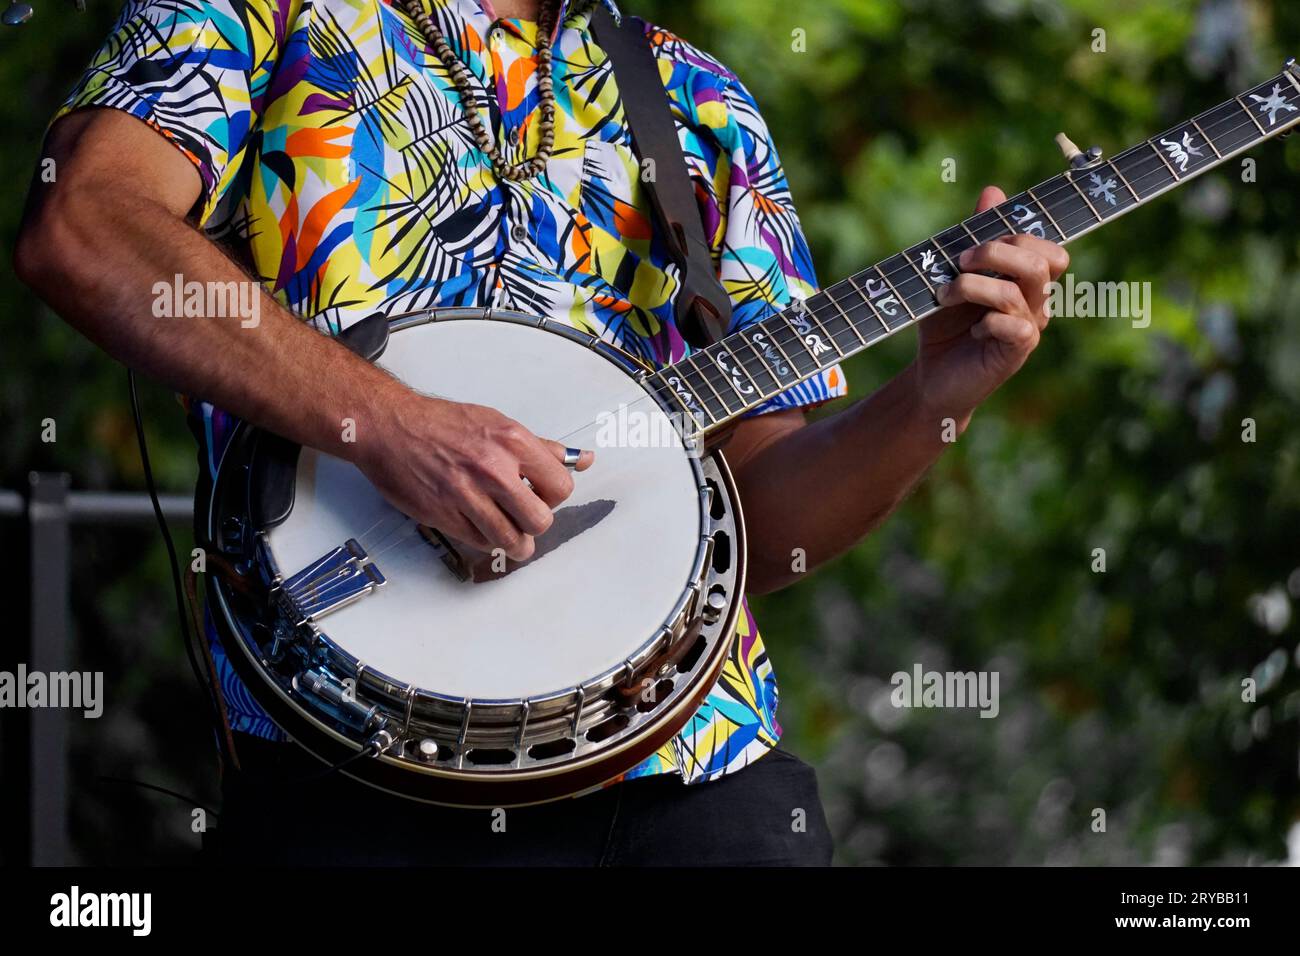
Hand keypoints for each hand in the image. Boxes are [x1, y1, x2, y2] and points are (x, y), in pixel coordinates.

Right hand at [352, 391, 592, 560]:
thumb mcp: (497, 423)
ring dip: (515, 541)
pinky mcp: (445, 516)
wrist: (390, 428)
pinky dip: (485, 539)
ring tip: (509, 532)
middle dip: (535, 523)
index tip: (543, 495)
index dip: (554, 496)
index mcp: (512, 441)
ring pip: (512, 540)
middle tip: (525, 516)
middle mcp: (493, 469)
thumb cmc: (440, 424)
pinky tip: (480, 524)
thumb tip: (582, 460)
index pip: (561, 486)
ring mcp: (468, 495)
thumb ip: (541, 448)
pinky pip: (481, 542)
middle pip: (540, 520)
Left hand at [914, 185, 1068, 427]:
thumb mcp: (952, 275)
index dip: (1019, 234)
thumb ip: (974, 237)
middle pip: (1042, 261)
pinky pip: (1014, 326)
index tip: (975, 237)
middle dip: (996, 251)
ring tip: (944, 294)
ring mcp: (1029, 328)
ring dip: (973, 286)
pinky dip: (987, 321)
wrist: (931, 377)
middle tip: (959, 261)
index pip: (1049, 247)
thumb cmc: (944, 325)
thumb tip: (993, 191)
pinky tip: (971, 329)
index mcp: (1026, 281)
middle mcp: (1036, 302)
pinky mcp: (1016, 353)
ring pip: (1018, 291)